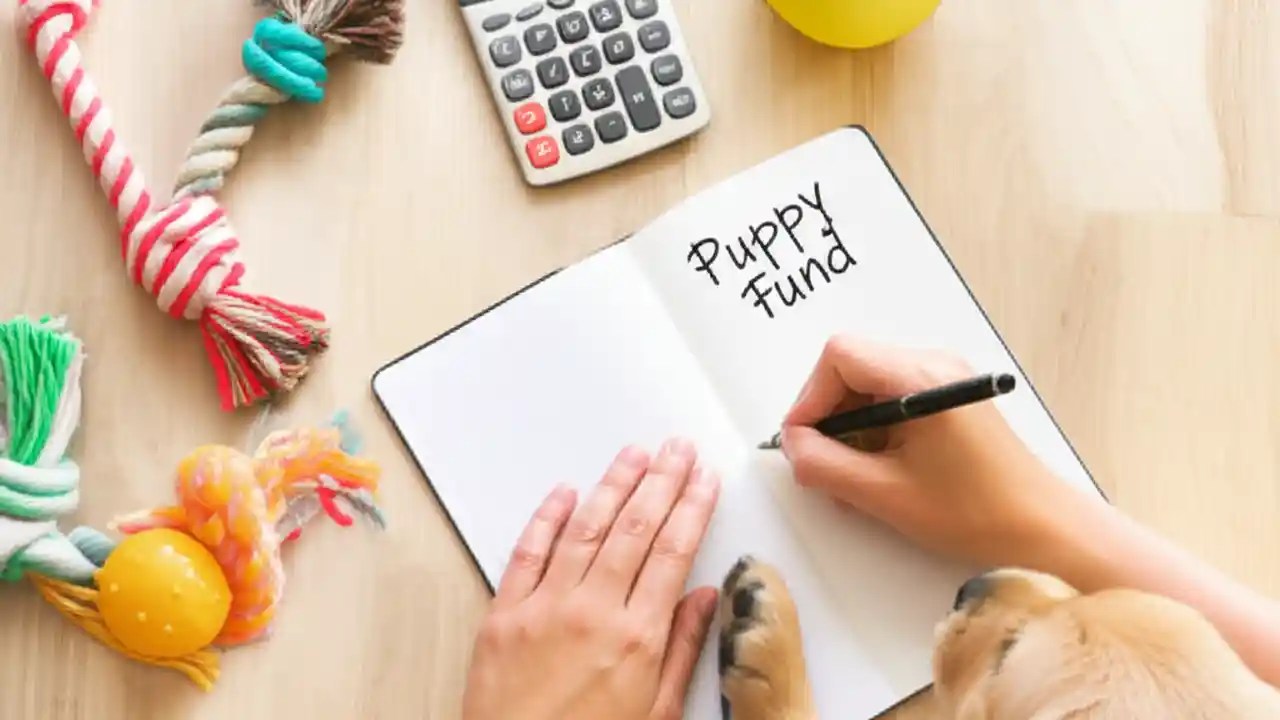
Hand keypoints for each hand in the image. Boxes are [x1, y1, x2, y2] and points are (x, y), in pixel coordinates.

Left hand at [462, 440, 721, 719]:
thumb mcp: (656, 712)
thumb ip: (681, 649)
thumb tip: (706, 597)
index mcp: (636, 638)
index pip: (673, 552)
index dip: (692, 508)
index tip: (705, 480)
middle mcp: (592, 612)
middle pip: (635, 529)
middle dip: (661, 482)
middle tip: (678, 449)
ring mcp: (545, 608)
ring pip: (586, 529)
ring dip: (613, 485)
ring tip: (635, 454)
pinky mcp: (504, 614)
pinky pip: (527, 552)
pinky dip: (547, 517)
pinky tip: (566, 492)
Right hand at [780, 336, 1104, 568]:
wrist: (1043, 530)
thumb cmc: (977, 513)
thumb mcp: (884, 494)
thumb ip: (824, 465)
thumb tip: (792, 446)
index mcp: (922, 378)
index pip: (840, 357)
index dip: (809, 398)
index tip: (802, 440)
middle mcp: (935, 366)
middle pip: (851, 368)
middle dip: (829, 418)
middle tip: (824, 466)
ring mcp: (945, 381)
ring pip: (868, 388)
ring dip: (850, 431)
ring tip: (855, 480)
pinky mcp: (950, 401)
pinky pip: (892, 402)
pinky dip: (874, 434)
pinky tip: (880, 474)